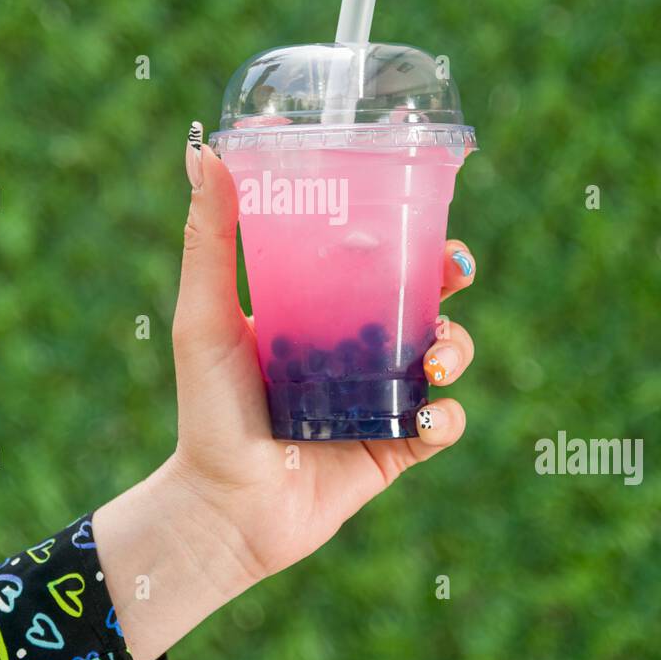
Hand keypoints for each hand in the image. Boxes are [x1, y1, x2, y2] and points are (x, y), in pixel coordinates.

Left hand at [93, 132, 475, 659]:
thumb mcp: (204, 316)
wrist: (222, 509)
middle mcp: (355, 346)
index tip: (421, 190)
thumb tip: (203, 150)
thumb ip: (209, 239)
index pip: (371, 251)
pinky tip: (423, 418)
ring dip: (456, 345)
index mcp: (318, 308)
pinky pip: (443, 424)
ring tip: (433, 360)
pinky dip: (446, 417)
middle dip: (450, 272)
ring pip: (446, 352)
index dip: (404, 221)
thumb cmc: (207, 410)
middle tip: (453, 264)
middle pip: (423, 293)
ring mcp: (379, 396)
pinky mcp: (395, 446)